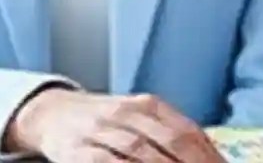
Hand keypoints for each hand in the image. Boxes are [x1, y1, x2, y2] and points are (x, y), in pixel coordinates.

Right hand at [5, 88, 226, 161]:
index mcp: (148, 104)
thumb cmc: (105, 121)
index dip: (209, 154)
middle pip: (169, 141)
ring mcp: (101, 130)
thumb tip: (207, 154)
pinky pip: (105, 161)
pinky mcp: (77, 149)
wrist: (53, 112)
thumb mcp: (137, 117)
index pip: (188, 130)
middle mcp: (126, 112)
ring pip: (140, 151)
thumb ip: (168, 132)